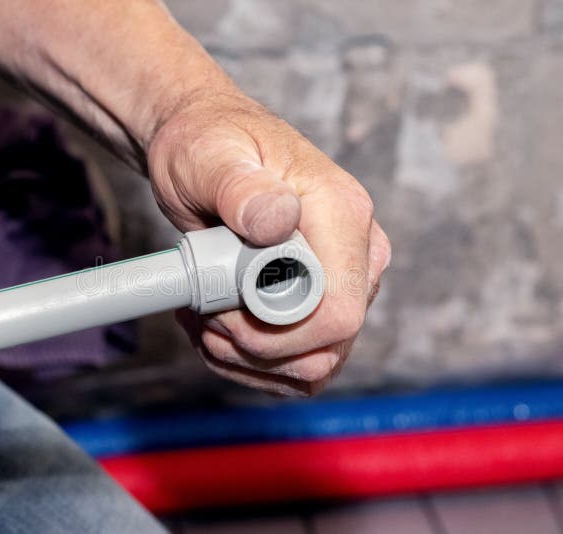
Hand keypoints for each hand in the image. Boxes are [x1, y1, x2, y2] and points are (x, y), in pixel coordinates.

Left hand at [149, 92, 390, 395]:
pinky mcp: (323, 308)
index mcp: (343, 215)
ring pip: (311, 367)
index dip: (273, 329)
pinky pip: (298, 367)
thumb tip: (276, 219)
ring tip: (205, 316)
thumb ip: (240, 186)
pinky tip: (217, 326)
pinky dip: (248, 363)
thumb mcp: (208, 156)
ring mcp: (345, 285)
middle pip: (325, 348)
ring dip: (245, 359)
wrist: (205, 154)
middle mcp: (358, 254)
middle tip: (205, 310)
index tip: (220, 301)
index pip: (338, 311)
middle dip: (253, 347)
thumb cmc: (208, 144)